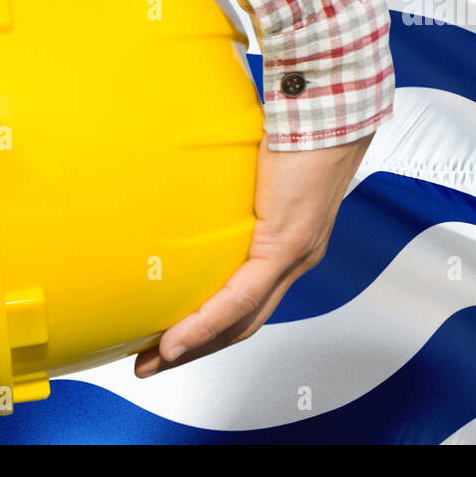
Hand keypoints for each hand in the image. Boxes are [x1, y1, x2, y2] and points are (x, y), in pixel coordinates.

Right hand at [134, 130, 372, 376]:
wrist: (326, 113)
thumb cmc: (297, 130)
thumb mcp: (254, 171)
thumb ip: (229, 188)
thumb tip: (185, 182)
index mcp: (288, 246)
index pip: (248, 304)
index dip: (210, 330)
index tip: (171, 343)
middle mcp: (296, 261)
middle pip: (243, 324)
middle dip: (195, 351)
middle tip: (150, 363)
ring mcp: (294, 257)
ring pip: (241, 321)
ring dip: (194, 348)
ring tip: (152, 361)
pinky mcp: (286, 245)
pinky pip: (242, 295)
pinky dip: (206, 323)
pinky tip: (175, 340)